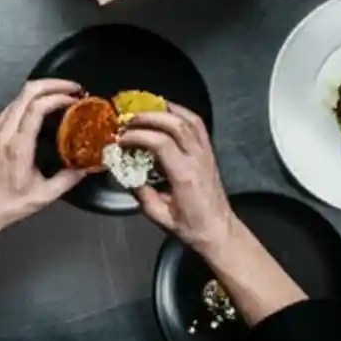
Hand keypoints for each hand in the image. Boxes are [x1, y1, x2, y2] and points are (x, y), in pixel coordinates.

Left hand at [0, 79, 89, 231]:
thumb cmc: (5, 204)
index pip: (36, 108)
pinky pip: (10, 108)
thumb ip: (68, 179)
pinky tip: (41, 109)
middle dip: (52, 84)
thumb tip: (86, 167)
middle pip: (26, 93)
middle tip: (71, 88)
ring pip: (17, 97)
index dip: (57, 97)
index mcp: (17, 147)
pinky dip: (29, 101)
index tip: (73, 99)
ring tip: (60, 96)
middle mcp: (3, 134)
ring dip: (40, 91)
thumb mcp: (43, 195)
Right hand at [121, 103, 237, 252]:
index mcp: (184, 176)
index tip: (122, 139)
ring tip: (145, 110)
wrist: (218, 230)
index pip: (161, 143)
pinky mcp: (209, 151)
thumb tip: (125, 173)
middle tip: (128, 120)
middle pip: (176, 124)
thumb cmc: (191, 226)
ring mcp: (206, 153)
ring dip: (166, 110)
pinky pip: (198, 124)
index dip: (138, 136)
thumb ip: (141, 194)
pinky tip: (167, 112)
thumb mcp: (159, 216)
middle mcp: (197, 159)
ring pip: (189, 119)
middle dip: (149, 117)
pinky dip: (181, 113)